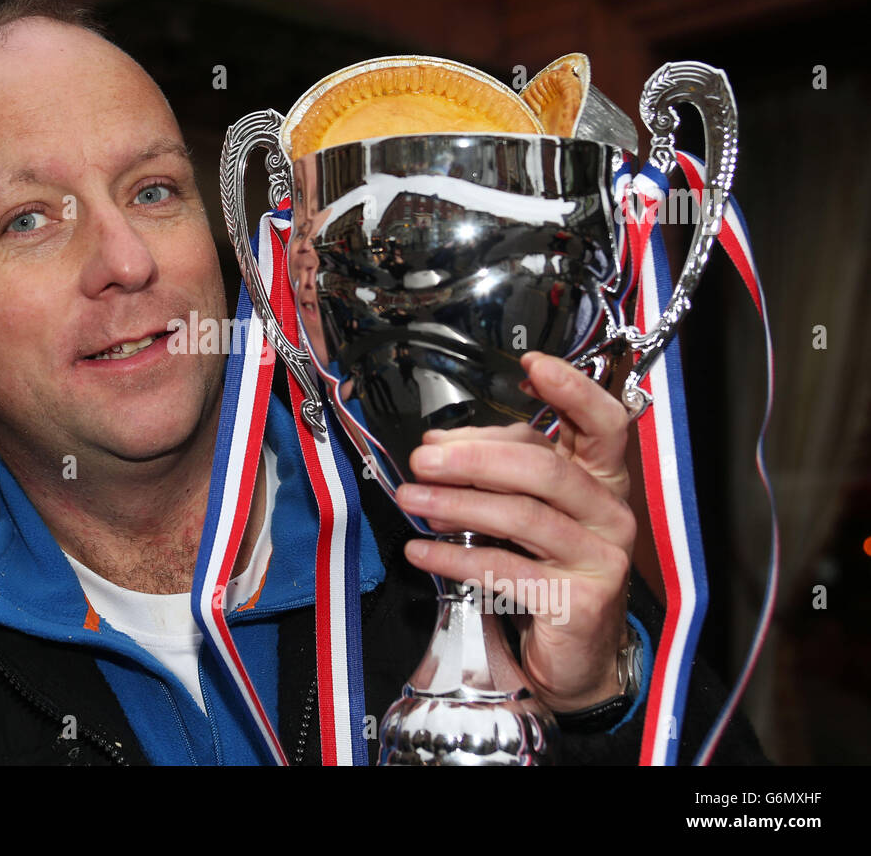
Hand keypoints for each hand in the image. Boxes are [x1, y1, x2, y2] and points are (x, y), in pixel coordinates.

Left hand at [395, 351, 636, 710]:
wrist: (572, 656)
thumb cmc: (547, 571)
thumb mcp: (527, 512)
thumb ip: (496, 474)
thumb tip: (439, 447)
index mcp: (603, 481)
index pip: (604, 422)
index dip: (573, 390)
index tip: (532, 366)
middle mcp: (610, 514)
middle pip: (544, 468)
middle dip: (475, 458)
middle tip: (424, 457)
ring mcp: (601, 558)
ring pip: (522, 515)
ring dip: (456, 503)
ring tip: (411, 497)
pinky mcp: (579, 600)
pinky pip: (506, 567)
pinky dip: (455, 556)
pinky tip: (422, 549)